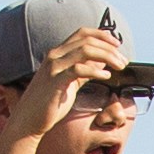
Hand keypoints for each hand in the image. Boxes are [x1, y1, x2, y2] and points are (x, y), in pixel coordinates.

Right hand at [5, 22, 123, 141]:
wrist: (29, 120)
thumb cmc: (49, 103)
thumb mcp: (70, 82)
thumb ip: (84, 70)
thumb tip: (102, 62)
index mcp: (58, 53)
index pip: (82, 33)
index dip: (101, 35)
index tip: (117, 44)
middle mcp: (55, 56)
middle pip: (87, 40)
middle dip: (109, 48)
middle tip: (123, 60)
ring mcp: (54, 67)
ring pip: (85, 50)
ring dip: (107, 56)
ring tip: (119, 66)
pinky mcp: (56, 81)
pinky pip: (79, 69)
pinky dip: (95, 70)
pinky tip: (105, 76)